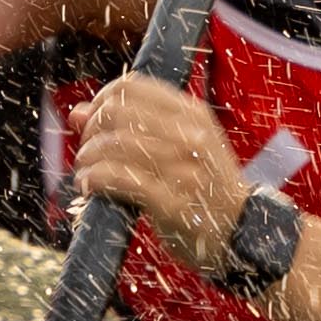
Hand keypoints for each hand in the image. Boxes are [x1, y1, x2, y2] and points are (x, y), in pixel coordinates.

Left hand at [64, 72, 250, 264]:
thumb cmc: (205, 188)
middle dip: (91, 130)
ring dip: (87, 157)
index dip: (101, 100)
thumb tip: (78, 112)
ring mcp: (183, 170)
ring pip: (114, 144)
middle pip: (116, 112)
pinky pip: (119, 178)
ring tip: (85, 171)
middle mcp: (190, 137)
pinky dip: (94, 178)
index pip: (131, 87)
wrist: (243, 233)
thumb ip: (132, 126)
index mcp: (193, 115)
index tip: (94, 121)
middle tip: (88, 151)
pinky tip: (89, 186)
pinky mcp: (171, 204)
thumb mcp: (181, 147)